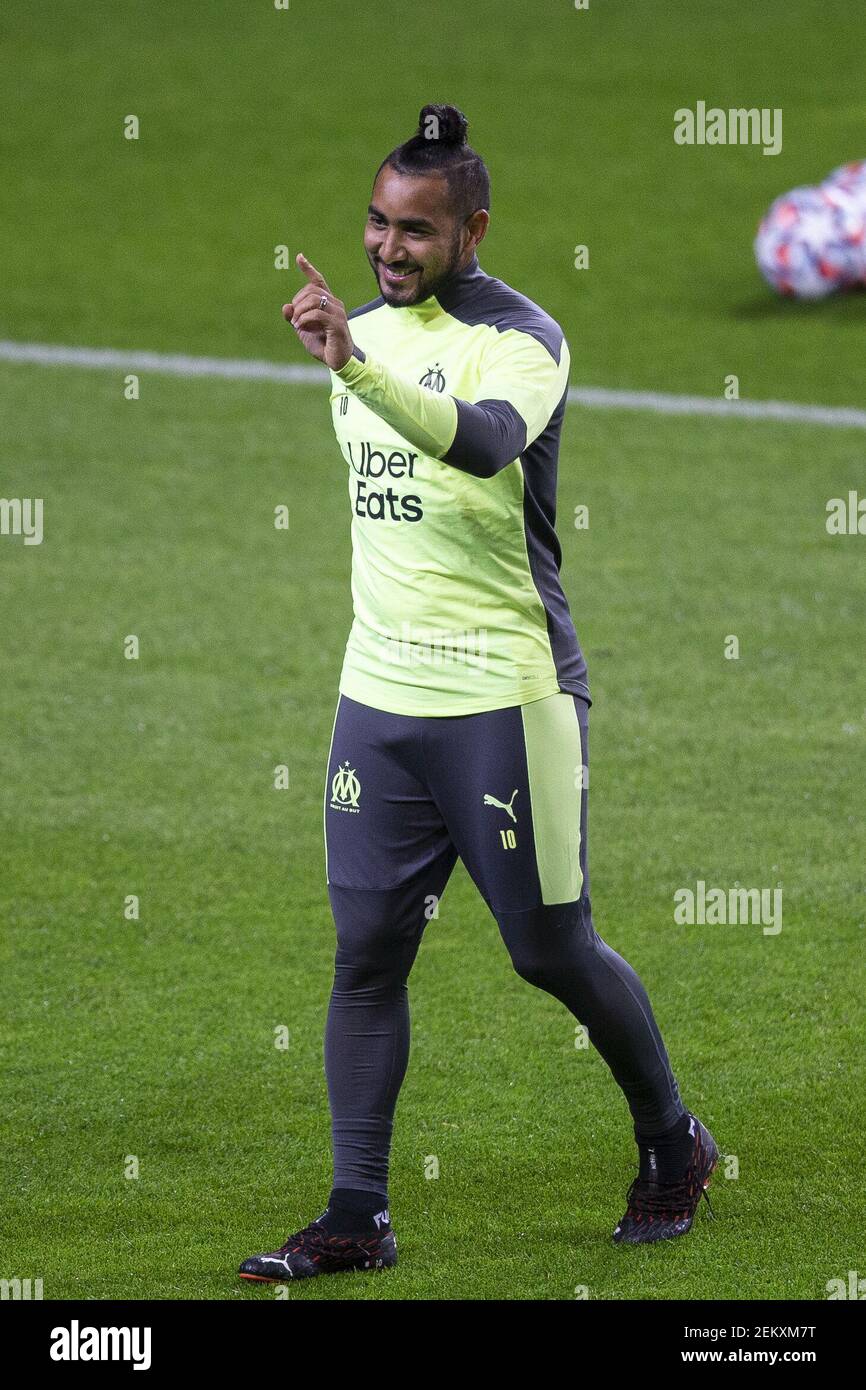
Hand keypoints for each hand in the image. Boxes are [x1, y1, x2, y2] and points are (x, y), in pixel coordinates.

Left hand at [282, 254, 354, 370]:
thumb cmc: (323, 344)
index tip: (299, 257)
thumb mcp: (303, 330)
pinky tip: (301, 327)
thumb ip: (294, 318)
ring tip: (296, 325)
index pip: (318, 281)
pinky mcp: (337, 324)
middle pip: (311, 290)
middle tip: (292, 320)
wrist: (338, 361)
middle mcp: (335, 304)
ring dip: (299, 311)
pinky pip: (317, 313)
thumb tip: (285, 307)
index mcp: (327, 303)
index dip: (308, 269)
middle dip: (297, 303)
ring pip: (314, 299)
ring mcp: (338, 313)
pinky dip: (304, 319)